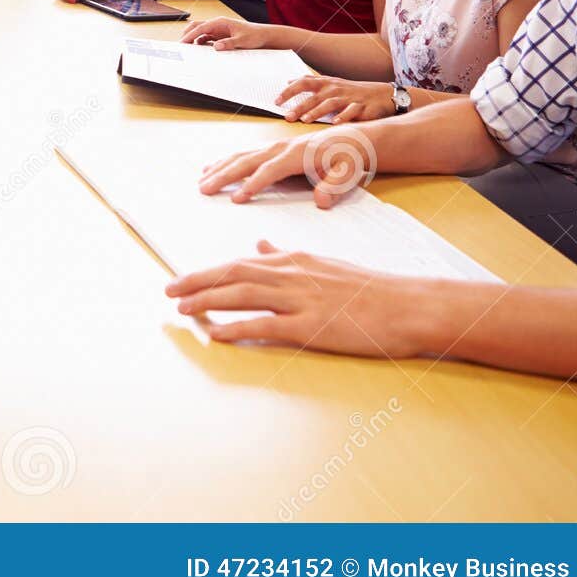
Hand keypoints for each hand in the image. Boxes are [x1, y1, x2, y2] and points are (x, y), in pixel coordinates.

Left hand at [166, 241, 436, 355]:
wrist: (408, 305)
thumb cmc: (369, 288)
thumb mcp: (324, 262)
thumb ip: (287, 254)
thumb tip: (259, 243)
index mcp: (294, 259)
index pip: (241, 263)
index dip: (209, 271)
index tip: (184, 278)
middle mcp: (292, 274)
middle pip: (233, 275)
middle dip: (197, 281)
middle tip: (168, 289)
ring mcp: (301, 300)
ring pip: (243, 295)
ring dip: (207, 301)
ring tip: (181, 308)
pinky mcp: (311, 327)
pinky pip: (266, 326)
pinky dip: (237, 328)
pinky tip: (216, 334)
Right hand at [180, 17, 277, 50]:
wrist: (262, 35)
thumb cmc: (254, 35)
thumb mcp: (242, 41)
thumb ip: (229, 43)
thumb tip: (216, 46)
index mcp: (221, 22)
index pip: (201, 27)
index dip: (190, 34)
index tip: (183, 42)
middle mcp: (217, 24)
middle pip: (197, 26)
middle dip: (187, 34)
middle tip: (181, 44)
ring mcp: (218, 30)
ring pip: (200, 32)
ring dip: (193, 38)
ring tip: (187, 48)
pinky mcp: (219, 35)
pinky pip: (206, 38)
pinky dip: (200, 42)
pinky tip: (198, 49)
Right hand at [198, 125, 378, 207]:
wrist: (353, 140)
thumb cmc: (350, 157)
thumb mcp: (349, 173)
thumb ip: (334, 186)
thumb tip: (321, 201)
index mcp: (298, 154)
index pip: (270, 170)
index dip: (253, 184)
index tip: (237, 199)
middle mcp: (281, 148)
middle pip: (247, 161)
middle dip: (224, 175)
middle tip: (204, 189)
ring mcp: (275, 147)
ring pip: (242, 156)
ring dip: (220, 168)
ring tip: (201, 180)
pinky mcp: (273, 150)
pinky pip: (245, 154)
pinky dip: (227, 161)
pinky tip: (213, 167)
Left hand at [276, 76, 394, 123]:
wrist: (382, 94)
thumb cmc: (352, 91)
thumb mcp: (331, 83)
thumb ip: (311, 83)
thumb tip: (289, 81)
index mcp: (326, 83)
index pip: (303, 83)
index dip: (289, 91)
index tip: (275, 101)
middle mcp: (335, 89)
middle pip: (314, 97)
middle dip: (300, 106)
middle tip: (287, 117)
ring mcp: (349, 98)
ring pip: (330, 104)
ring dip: (317, 112)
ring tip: (305, 120)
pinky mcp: (362, 107)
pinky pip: (352, 112)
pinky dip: (343, 117)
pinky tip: (335, 123)